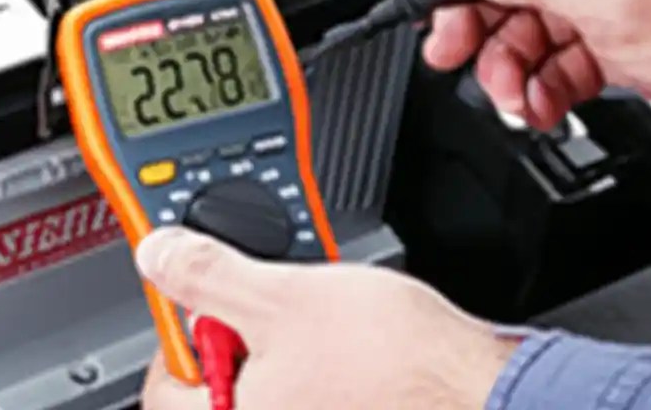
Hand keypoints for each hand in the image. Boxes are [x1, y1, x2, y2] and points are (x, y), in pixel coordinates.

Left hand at [136, 228, 517, 409]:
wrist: (490, 391)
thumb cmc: (400, 366)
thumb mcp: (281, 296)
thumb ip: (205, 275)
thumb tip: (160, 257)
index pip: (162, 393)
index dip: (172, 336)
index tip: (193, 303)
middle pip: (218, 388)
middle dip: (236, 335)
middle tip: (261, 303)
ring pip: (272, 387)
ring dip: (280, 344)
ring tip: (309, 312)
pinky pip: (314, 393)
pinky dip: (315, 362)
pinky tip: (340, 334)